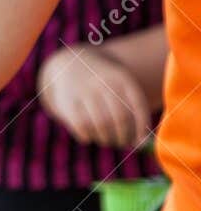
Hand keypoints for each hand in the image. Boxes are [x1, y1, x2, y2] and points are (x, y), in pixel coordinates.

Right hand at [38, 44, 153, 148]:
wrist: (69, 66)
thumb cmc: (101, 86)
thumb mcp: (118, 88)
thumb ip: (131, 112)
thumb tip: (141, 142)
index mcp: (122, 79)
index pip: (137, 106)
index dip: (141, 126)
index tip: (139, 140)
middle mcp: (105, 84)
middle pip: (120, 118)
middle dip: (122, 137)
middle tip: (122, 144)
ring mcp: (85, 92)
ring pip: (101, 125)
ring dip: (105, 139)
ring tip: (106, 141)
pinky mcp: (69, 103)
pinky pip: (82, 127)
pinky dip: (88, 136)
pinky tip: (89, 137)